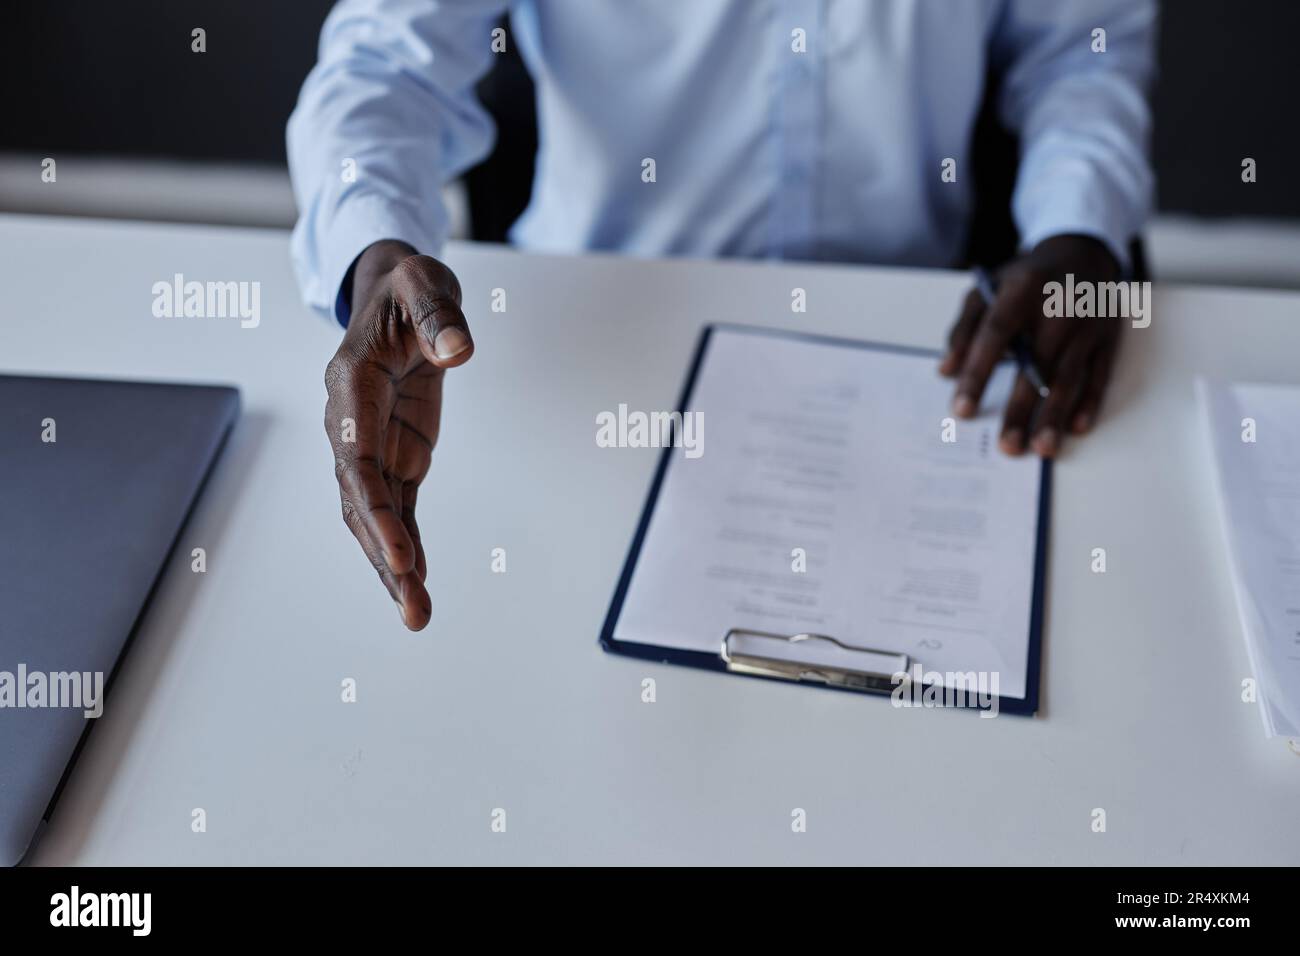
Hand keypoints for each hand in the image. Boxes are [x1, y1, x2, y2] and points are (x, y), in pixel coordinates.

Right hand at [324, 240, 472, 630]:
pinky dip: (408, 546)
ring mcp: (372, 445)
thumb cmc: (409, 288)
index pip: (356, 460)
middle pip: (361, 503)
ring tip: (417, 615)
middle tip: (413, 607)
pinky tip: (418, 584)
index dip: (375, 511)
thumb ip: (440, 318)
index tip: (398, 554)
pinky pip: (400, 508)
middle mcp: (351, 425)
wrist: (398, 294)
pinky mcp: (397, 455)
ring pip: (375, 517)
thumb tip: (458, 351)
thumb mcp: (426, 285)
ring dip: (393, 566)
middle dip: (385, 557)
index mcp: (350, 386)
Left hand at [940, 235, 1122, 457]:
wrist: (1082, 255)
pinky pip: (1100, 375)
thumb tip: (946, 370)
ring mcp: (1088, 325)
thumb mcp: (988, 289)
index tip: (962, 409)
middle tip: (1006, 447)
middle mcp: (1059, 308)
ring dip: (1055, 416)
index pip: (995, 336)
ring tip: (1042, 448)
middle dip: (1021, 410)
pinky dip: (1089, 403)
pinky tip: (1076, 428)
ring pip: (1070, 377)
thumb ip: (964, 328)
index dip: (977, 373)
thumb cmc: (1026, 280)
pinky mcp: (1109, 338)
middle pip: (1037, 365)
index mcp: (1022, 291)